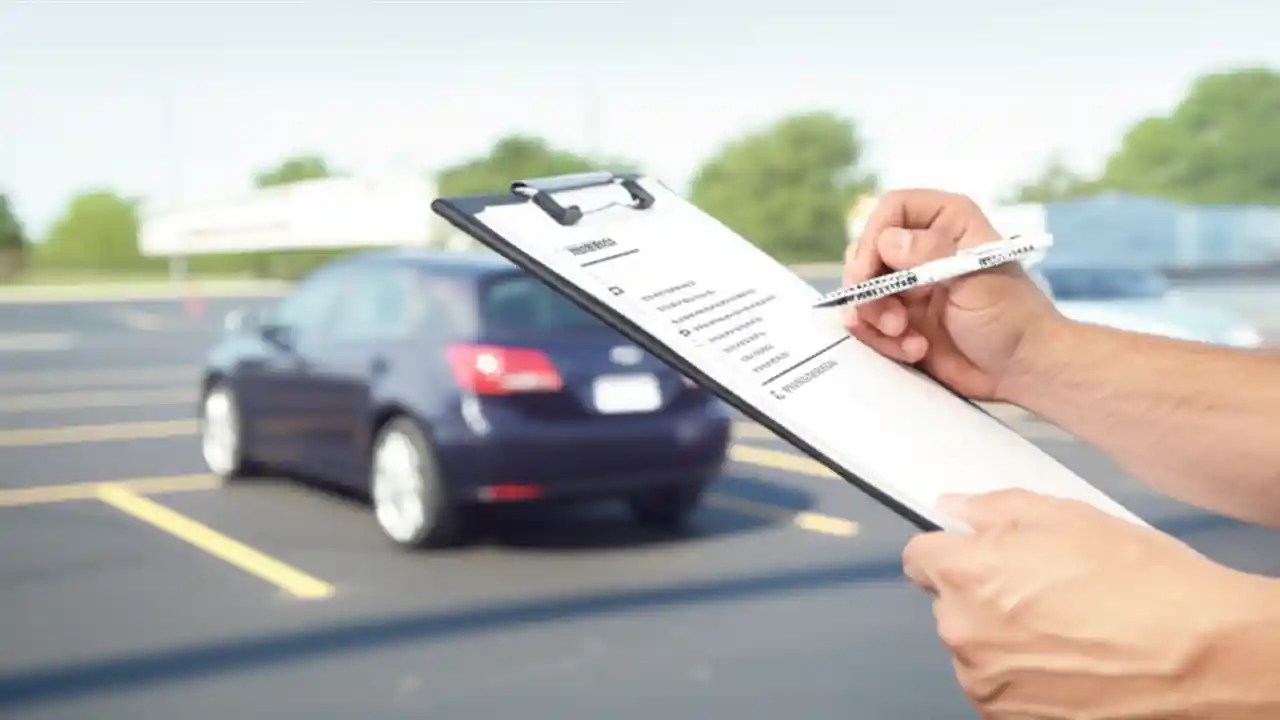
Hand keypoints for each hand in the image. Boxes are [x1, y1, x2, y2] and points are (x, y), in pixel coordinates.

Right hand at [843, 190, 1060, 399]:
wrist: (1022, 369)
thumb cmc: (1011, 317)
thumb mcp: (975, 279)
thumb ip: (930, 255)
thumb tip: (886, 242)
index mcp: (947, 223)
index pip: (893, 209)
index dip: (873, 236)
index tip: (866, 272)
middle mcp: (923, 249)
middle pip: (867, 250)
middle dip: (868, 286)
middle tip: (881, 313)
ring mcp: (910, 286)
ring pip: (862, 290)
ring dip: (875, 317)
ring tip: (903, 334)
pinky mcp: (902, 320)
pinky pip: (869, 324)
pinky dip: (883, 340)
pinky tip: (915, 349)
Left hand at [903, 490, 1279, 718]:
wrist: (1205, 658)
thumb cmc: (1146, 585)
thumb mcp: (1070, 517)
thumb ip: (996, 509)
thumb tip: (957, 508)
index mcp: (967, 574)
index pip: (919, 557)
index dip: (948, 550)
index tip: (972, 553)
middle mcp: (963, 632)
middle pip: (950, 604)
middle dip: (984, 593)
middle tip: (1046, 589)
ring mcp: (985, 683)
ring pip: (976, 648)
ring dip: (1004, 638)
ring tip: (1071, 629)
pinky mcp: (1010, 719)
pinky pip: (1001, 687)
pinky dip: (1026, 676)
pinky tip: (1075, 661)